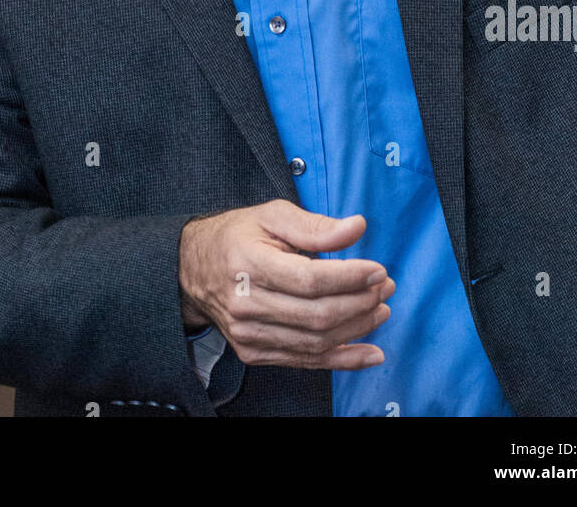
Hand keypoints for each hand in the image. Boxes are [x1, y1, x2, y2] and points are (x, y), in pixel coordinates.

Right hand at [178, 199, 393, 369]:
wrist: (191, 269)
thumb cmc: (236, 236)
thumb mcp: (271, 215)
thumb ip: (314, 225)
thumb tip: (357, 228)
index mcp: (249, 265)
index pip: (309, 279)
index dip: (349, 278)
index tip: (377, 269)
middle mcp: (247, 305)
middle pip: (317, 314)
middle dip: (360, 302)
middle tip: (385, 286)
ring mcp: (250, 335)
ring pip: (316, 341)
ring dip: (357, 328)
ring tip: (381, 309)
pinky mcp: (255, 353)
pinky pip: (307, 361)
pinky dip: (344, 360)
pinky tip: (370, 353)